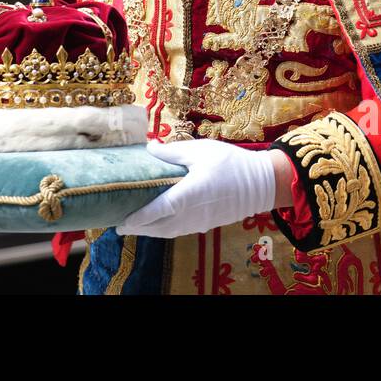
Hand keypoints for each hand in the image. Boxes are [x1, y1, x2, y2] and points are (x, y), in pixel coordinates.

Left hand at [115, 139, 278, 238]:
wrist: (261, 183)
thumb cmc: (231, 163)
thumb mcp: (201, 151)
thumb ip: (173, 153)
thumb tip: (149, 149)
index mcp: (190, 194)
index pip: (158, 210)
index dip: (139, 218)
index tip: (122, 221)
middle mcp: (192, 213)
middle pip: (159, 227)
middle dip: (138, 228)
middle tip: (119, 225)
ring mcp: (200, 222)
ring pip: (169, 232)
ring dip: (150, 232)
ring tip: (134, 227)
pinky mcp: (206, 224)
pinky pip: (179, 231)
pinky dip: (164, 231)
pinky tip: (158, 225)